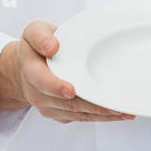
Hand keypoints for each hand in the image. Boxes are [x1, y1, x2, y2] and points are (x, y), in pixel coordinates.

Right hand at [0, 21, 134, 124]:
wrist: (27, 68)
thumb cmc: (36, 48)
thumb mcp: (33, 32)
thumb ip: (40, 36)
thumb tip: (52, 46)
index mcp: (31, 72)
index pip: (42, 81)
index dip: (57, 87)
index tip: (71, 90)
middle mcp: (38, 94)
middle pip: (66, 103)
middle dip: (91, 106)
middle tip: (113, 106)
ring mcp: (50, 107)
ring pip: (77, 114)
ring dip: (101, 115)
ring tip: (123, 112)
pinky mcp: (60, 114)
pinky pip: (81, 118)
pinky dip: (100, 117)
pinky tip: (117, 114)